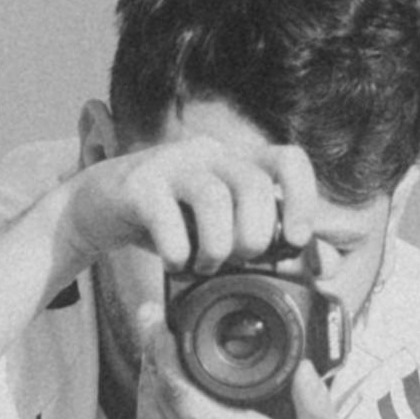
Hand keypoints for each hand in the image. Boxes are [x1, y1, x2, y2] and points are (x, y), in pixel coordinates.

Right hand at [57, 124, 313, 282]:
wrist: (94, 208)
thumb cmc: (166, 222)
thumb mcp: (217, 230)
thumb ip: (262, 241)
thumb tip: (325, 263)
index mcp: (235, 162)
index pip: (288, 160)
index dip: (302, 198)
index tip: (294, 239)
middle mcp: (208, 154)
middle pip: (253, 184)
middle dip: (255, 234)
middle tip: (241, 261)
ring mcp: (171, 164)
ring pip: (214, 197)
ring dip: (217, 245)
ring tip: (205, 264)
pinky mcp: (138, 183)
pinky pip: (168, 216)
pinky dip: (178, 250)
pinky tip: (176, 262)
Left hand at [120, 289, 339, 418]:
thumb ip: (315, 397)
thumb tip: (301, 363)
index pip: (188, 401)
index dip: (165, 360)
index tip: (161, 328)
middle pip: (160, 402)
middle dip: (151, 357)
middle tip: (150, 321)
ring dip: (147, 379)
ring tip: (152, 346)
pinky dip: (151, 407)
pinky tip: (157, 384)